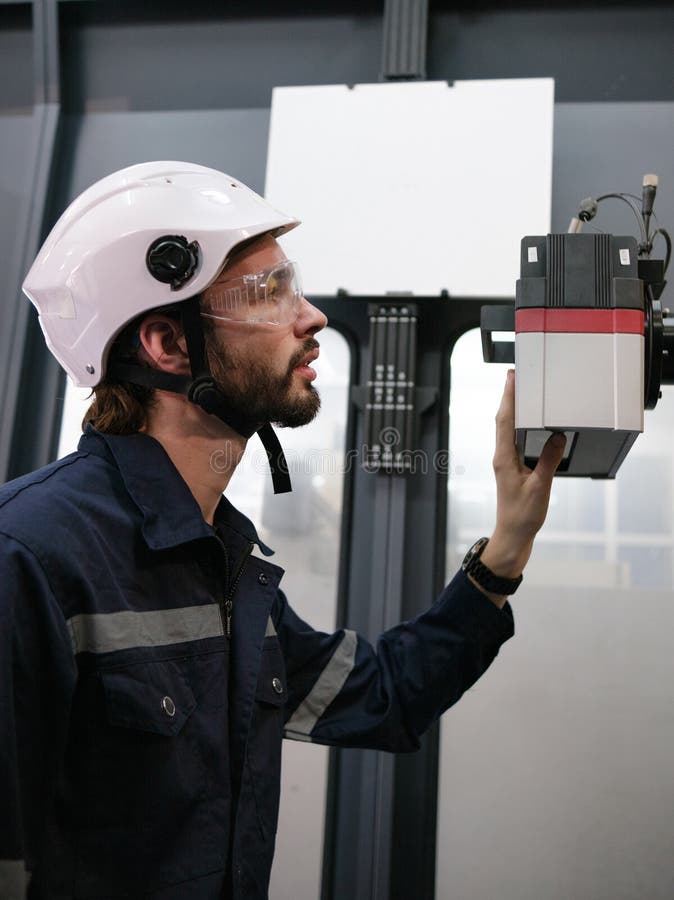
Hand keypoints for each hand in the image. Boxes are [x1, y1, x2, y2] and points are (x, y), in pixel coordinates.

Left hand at [480, 369, 565, 584]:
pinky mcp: (512, 469)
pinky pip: (513, 441)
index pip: (505, 421)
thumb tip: (557, 436)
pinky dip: (519, 427)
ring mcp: (505, 463)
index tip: (512, 378)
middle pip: (503, 421)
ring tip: (521, 393)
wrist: (512, 537)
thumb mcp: (540, 487)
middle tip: (516, 377)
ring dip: (513, 410)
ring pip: (507, 430)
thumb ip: (549, 460)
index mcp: (504, 458)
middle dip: (509, 398)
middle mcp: (501, 457)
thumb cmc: (522, 516)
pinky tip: (527, 424)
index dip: (509, 397)